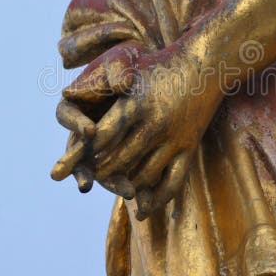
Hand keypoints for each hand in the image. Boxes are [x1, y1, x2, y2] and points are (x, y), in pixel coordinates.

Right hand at [51, 41, 143, 197]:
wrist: (153, 70)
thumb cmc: (130, 61)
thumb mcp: (123, 60)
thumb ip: (119, 71)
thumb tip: (120, 85)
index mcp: (75, 100)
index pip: (67, 114)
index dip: (76, 124)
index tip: (90, 131)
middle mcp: (83, 125)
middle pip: (77, 151)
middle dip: (82, 168)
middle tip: (86, 183)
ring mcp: (98, 142)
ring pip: (97, 166)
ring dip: (109, 181)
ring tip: (126, 191)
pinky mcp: (118, 152)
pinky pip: (118, 170)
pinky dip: (128, 179)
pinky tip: (142, 192)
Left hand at [90, 44, 222, 219]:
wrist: (207, 65)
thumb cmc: (160, 66)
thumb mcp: (130, 68)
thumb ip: (101, 90)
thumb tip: (68, 95)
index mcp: (135, 104)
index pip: (103, 136)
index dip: (86, 151)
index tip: (75, 159)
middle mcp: (154, 124)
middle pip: (119, 160)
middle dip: (100, 172)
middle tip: (87, 178)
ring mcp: (174, 139)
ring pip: (143, 177)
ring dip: (124, 187)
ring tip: (111, 187)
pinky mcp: (188, 149)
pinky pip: (171, 183)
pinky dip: (155, 201)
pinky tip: (140, 210)